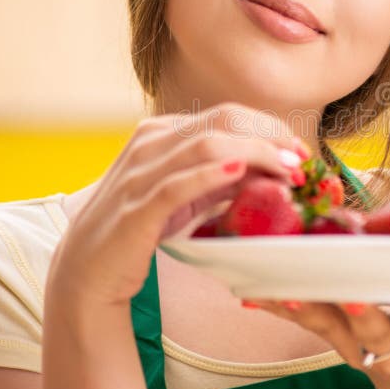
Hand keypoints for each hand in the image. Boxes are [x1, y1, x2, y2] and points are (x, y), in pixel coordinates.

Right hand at [45, 103, 307, 309]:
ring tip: (287, 172)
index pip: (227, 115)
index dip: (269, 128)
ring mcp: (139, 174)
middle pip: (223, 121)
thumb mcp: (186, 196)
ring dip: (255, 155)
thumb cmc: (139, 229)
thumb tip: (272, 169)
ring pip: (205, 145)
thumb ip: (222, 178)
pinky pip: (176, 185)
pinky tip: (239, 174)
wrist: (87, 273)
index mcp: (161, 133)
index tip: (299, 151)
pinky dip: (210, 176)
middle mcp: (149, 144)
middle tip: (301, 161)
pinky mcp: (134, 209)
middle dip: (269, 136)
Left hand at [245, 300, 389, 388]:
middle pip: (374, 330)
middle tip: (349, 295)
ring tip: (282, 289)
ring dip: (306, 306)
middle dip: (364, 313)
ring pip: (330, 324)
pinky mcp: (333, 335)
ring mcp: (357, 343)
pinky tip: (250, 290)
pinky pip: (304, 319)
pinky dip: (278, 304)